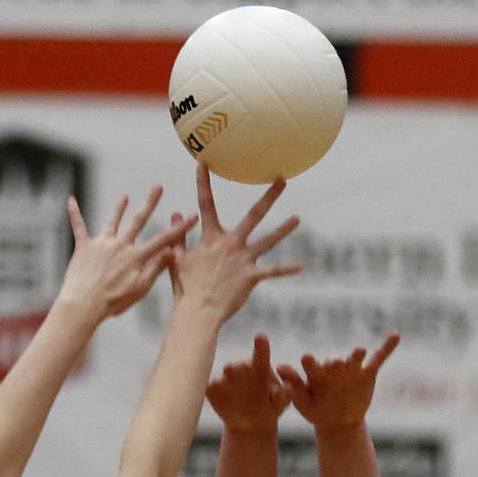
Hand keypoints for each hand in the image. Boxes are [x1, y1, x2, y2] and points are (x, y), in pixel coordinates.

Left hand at [61, 186, 196, 318]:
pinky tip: (70, 200)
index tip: (192, 217)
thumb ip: (156, 268)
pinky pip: (79, 226)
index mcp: (136, 256)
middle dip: (150, 203)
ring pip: (112, 221)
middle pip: (138, 220)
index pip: (163, 239)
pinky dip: (75, 213)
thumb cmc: (113, 301)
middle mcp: (120, 244)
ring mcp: (101, 244)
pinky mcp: (84, 247)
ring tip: (124, 197)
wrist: (84, 303)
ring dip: (119, 208)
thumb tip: (173, 252)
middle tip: (158, 187)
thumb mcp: (140, 288)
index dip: (179, 228)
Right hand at [168, 166, 300, 321]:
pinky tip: (300, 267)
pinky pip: (272, 272)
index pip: (206, 205)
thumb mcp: (177, 259)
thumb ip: (178, 236)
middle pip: (253, 215)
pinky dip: (285, 270)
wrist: (197, 312)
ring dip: (283, 229)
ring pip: (268, 240)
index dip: (202, 183)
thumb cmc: (186, 288)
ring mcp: (243, 259)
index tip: (203, 163)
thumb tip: (178, 213)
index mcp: (211, 238)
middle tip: (282, 179)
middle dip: (268, 196)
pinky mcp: (251, 276)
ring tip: (297, 219)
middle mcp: (230, 244)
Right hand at [207, 335, 290, 433]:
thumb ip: (284, 396)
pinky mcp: (213, 390)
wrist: (249, 424)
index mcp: (260, 368)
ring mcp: (225, 379)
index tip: (261, 337)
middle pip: (239, 365)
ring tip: (227, 377)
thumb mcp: (280, 404)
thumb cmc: (269, 408)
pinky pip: (210, 388)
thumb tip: (288, 389)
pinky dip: (210, 387)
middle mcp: (241, 369)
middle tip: (240, 367)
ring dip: (225, 377)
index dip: (261, 347)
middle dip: (239, 367)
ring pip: (224, 376)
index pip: (261, 355)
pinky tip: (210, 388)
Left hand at [276, 333, 399, 432]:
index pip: (311, 365)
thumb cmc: (316, 410)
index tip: (307, 359)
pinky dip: (387, 347)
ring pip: (355, 359)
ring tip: (359, 352)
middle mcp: (333, 366)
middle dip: (335, 362)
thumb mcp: (303, 402)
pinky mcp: (368, 373)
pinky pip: (379, 358)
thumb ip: (293, 385)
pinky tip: (396, 335)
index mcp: (315, 372)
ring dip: (356, 355)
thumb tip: (279, 367)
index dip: (310, 362)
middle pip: (334, 361)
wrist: (337, 422)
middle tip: (334, 364)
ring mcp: (352, 369)